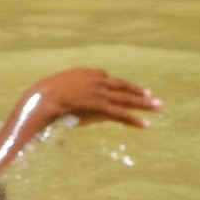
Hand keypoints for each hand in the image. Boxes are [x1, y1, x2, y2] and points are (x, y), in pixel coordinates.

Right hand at [23, 68, 160, 132]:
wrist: (44, 98)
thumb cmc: (42, 98)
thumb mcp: (55, 92)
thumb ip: (64, 96)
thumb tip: (66, 106)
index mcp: (86, 74)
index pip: (106, 78)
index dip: (118, 85)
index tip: (127, 88)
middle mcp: (97, 81)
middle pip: (122, 86)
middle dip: (138, 92)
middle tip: (152, 96)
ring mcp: (100, 93)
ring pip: (126, 99)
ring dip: (143, 103)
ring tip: (157, 107)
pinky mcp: (102, 107)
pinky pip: (121, 114)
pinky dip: (134, 120)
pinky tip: (145, 125)